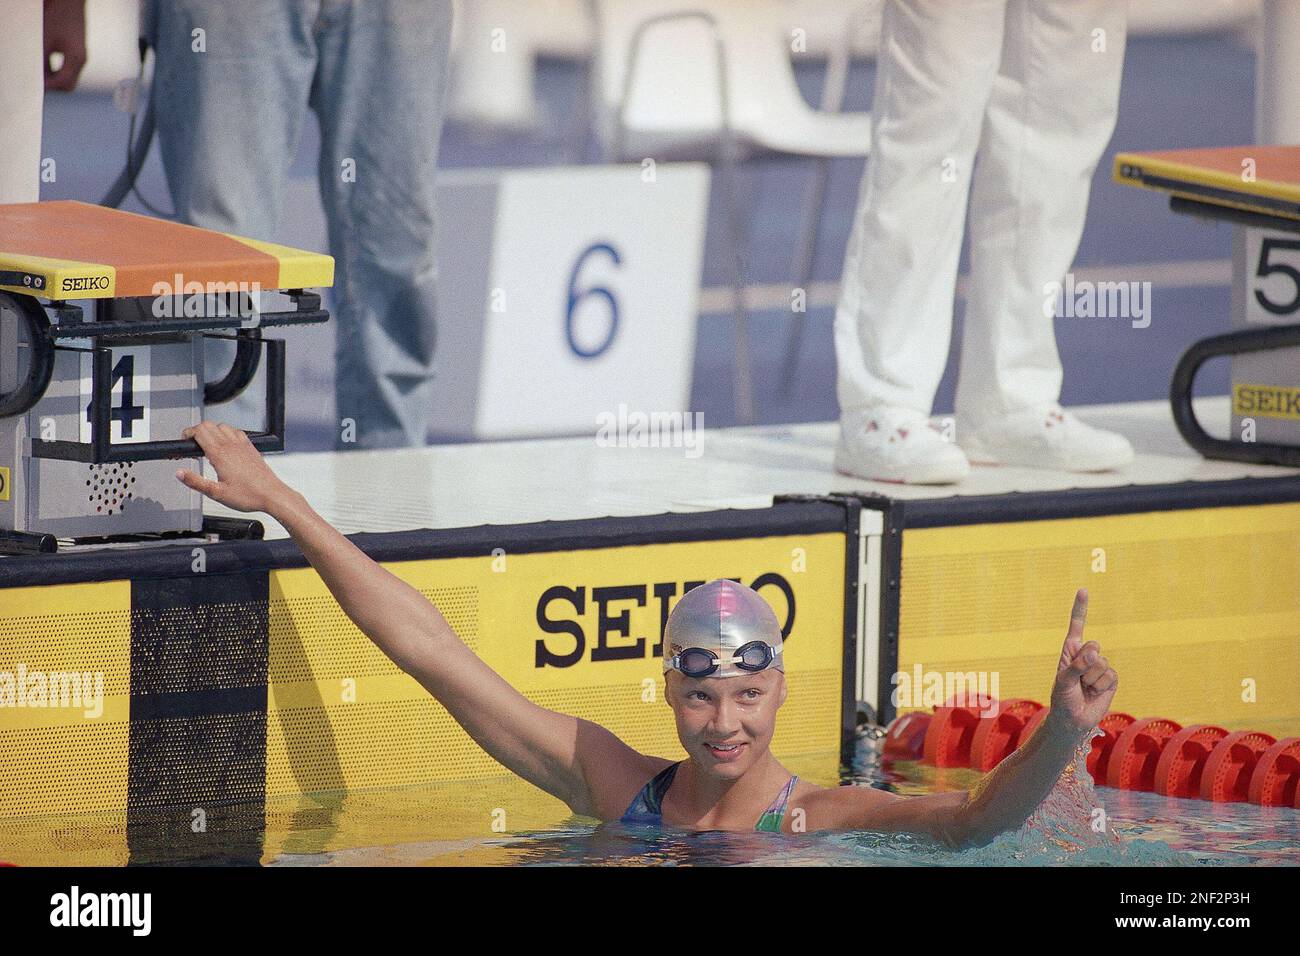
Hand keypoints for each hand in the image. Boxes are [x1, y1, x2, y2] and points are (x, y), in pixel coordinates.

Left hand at [44, 0, 87, 91]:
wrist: (70, 2)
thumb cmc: (58, 17)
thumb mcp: (46, 40)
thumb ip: (43, 62)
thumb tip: (39, 78)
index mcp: (76, 59)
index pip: (62, 82)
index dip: (48, 86)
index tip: (36, 87)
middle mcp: (81, 60)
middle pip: (68, 85)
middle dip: (53, 86)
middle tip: (38, 82)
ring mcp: (81, 57)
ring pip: (68, 78)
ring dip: (54, 78)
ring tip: (39, 73)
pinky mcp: (77, 52)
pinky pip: (68, 69)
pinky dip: (57, 71)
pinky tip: (45, 65)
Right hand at [174, 421, 293, 515]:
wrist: (272, 495)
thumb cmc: (248, 495)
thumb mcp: (216, 493)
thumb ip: (195, 482)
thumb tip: (180, 473)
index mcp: (220, 454)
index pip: (199, 431)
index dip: (186, 435)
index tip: (183, 445)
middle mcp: (231, 445)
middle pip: (208, 425)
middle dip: (196, 432)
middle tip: (192, 447)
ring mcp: (242, 444)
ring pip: (222, 426)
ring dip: (211, 432)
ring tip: (207, 449)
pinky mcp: (250, 447)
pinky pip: (235, 432)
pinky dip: (226, 434)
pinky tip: (226, 448)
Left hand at [1048, 589, 1117, 734]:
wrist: (1073, 719)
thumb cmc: (1063, 698)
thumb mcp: (1063, 680)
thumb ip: (1077, 665)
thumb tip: (1094, 652)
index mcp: (1070, 650)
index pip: (1077, 626)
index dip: (1080, 608)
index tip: (1083, 590)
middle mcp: (1086, 655)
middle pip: (1093, 646)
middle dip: (1084, 663)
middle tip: (1077, 679)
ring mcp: (1099, 667)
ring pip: (1101, 663)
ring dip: (1091, 679)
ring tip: (1084, 688)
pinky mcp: (1110, 679)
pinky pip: (1110, 675)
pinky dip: (1100, 686)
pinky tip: (1094, 692)